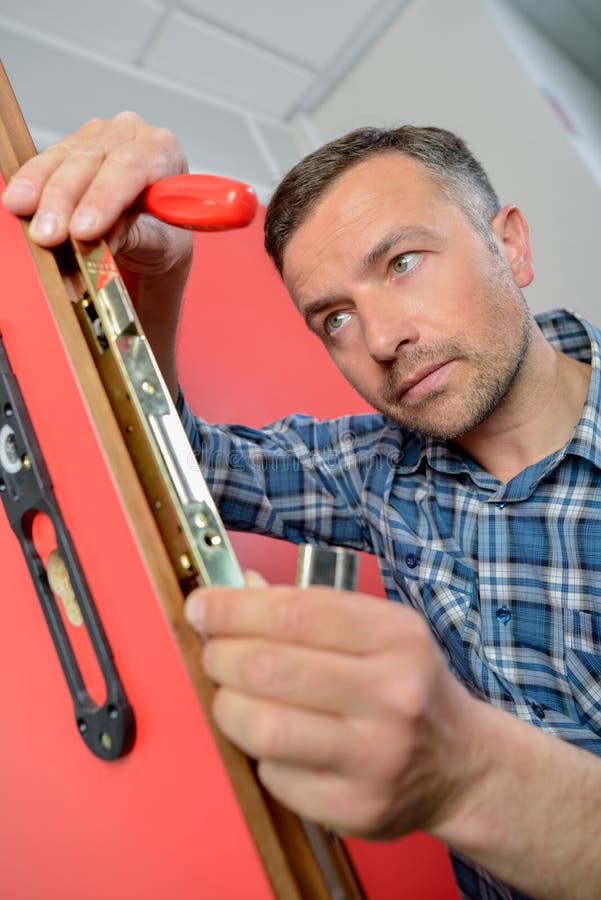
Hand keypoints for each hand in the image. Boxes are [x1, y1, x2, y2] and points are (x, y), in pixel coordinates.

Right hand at [1, 111, 192, 280]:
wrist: (153, 234)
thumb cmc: (162, 234)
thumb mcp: (157, 241)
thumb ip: (130, 235)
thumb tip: (95, 241)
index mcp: (163, 150)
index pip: (131, 167)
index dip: (104, 198)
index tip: (84, 230)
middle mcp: (130, 134)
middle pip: (92, 160)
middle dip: (65, 199)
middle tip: (49, 233)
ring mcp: (99, 137)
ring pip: (64, 157)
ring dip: (40, 189)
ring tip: (23, 212)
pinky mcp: (71, 148)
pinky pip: (47, 162)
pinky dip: (31, 184)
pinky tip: (19, 200)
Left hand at [184, 579, 480, 838]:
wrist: (462, 763)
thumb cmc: (409, 686)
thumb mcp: (379, 630)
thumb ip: (309, 607)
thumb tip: (238, 589)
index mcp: (396, 637)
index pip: (293, 613)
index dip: (232, 608)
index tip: (203, 606)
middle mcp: (392, 695)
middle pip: (267, 668)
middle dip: (220, 655)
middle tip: (213, 652)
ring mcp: (376, 756)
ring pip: (261, 727)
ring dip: (227, 706)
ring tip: (232, 696)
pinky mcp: (356, 807)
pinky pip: (274, 776)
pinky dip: (258, 754)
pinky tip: (274, 740)